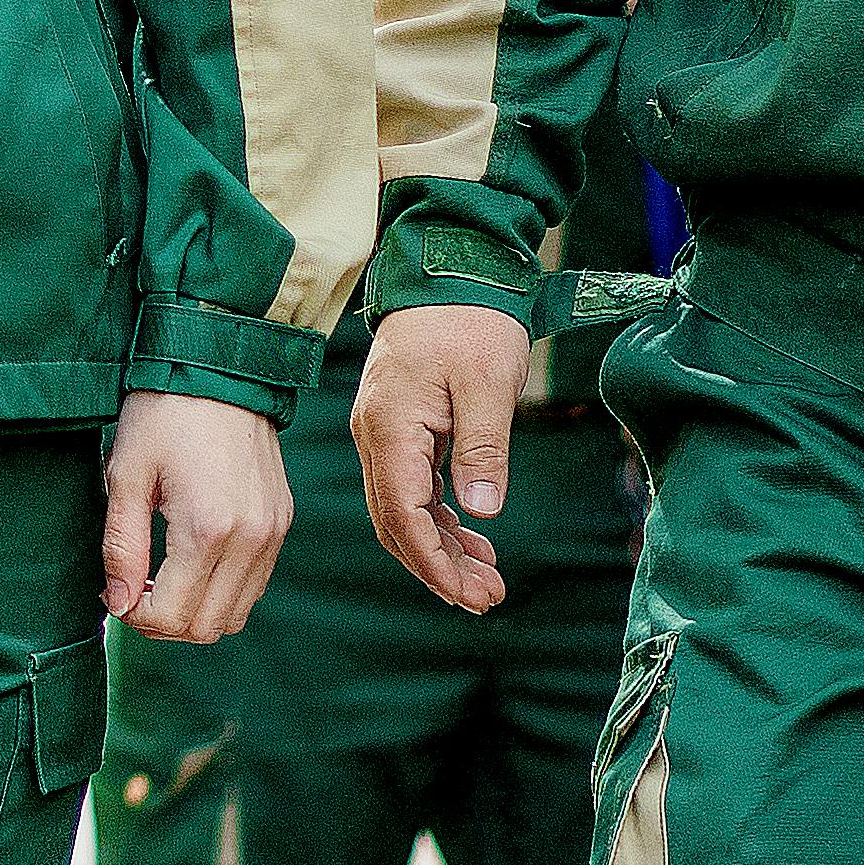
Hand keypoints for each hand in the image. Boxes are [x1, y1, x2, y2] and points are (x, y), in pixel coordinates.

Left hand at [98, 387, 290, 644]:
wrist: (218, 367)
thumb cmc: (163, 415)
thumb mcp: (126, 475)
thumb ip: (122, 547)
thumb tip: (119, 604)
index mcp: (207, 528)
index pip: (173, 615)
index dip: (136, 617)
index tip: (114, 592)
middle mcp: (249, 538)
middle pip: (206, 627)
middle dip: (163, 622)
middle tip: (135, 590)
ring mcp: (271, 532)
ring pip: (235, 614)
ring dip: (195, 612)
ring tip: (162, 578)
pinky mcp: (280, 522)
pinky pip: (254, 585)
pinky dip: (221, 591)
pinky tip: (192, 562)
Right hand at [352, 302, 535, 612]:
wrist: (452, 265)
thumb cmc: (472, 319)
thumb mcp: (487, 384)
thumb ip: (482, 449)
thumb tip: (481, 511)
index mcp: (390, 428)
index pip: (403, 516)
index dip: (434, 564)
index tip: (470, 596)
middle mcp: (376, 435)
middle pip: (395, 522)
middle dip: (437, 567)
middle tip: (485, 598)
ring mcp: (383, 431)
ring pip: (402, 509)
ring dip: (441, 547)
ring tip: (486, 578)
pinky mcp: (400, 425)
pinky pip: (411, 486)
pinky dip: (439, 518)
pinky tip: (471, 534)